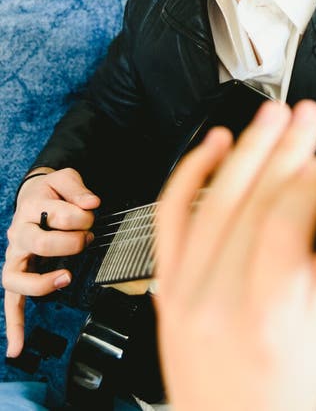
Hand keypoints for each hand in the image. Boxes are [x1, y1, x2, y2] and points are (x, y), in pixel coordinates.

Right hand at [2, 168, 99, 357]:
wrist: (34, 195)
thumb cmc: (53, 191)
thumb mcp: (65, 179)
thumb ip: (77, 188)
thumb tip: (92, 203)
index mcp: (32, 208)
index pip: (58, 215)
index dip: (82, 215)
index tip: (93, 214)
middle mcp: (19, 233)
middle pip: (40, 243)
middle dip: (71, 242)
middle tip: (87, 239)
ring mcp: (15, 256)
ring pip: (16, 277)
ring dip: (42, 283)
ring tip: (66, 279)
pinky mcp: (17, 273)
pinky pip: (11, 302)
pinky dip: (14, 324)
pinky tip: (18, 347)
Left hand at [155, 99, 315, 410]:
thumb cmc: (287, 386)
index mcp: (270, 317)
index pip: (283, 226)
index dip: (306, 182)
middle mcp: (220, 302)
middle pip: (250, 203)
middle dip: (282, 149)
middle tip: (304, 115)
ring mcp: (185, 293)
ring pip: (212, 202)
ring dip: (243, 150)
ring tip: (269, 116)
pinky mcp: (166, 286)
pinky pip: (169, 218)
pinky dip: (190, 174)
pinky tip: (213, 144)